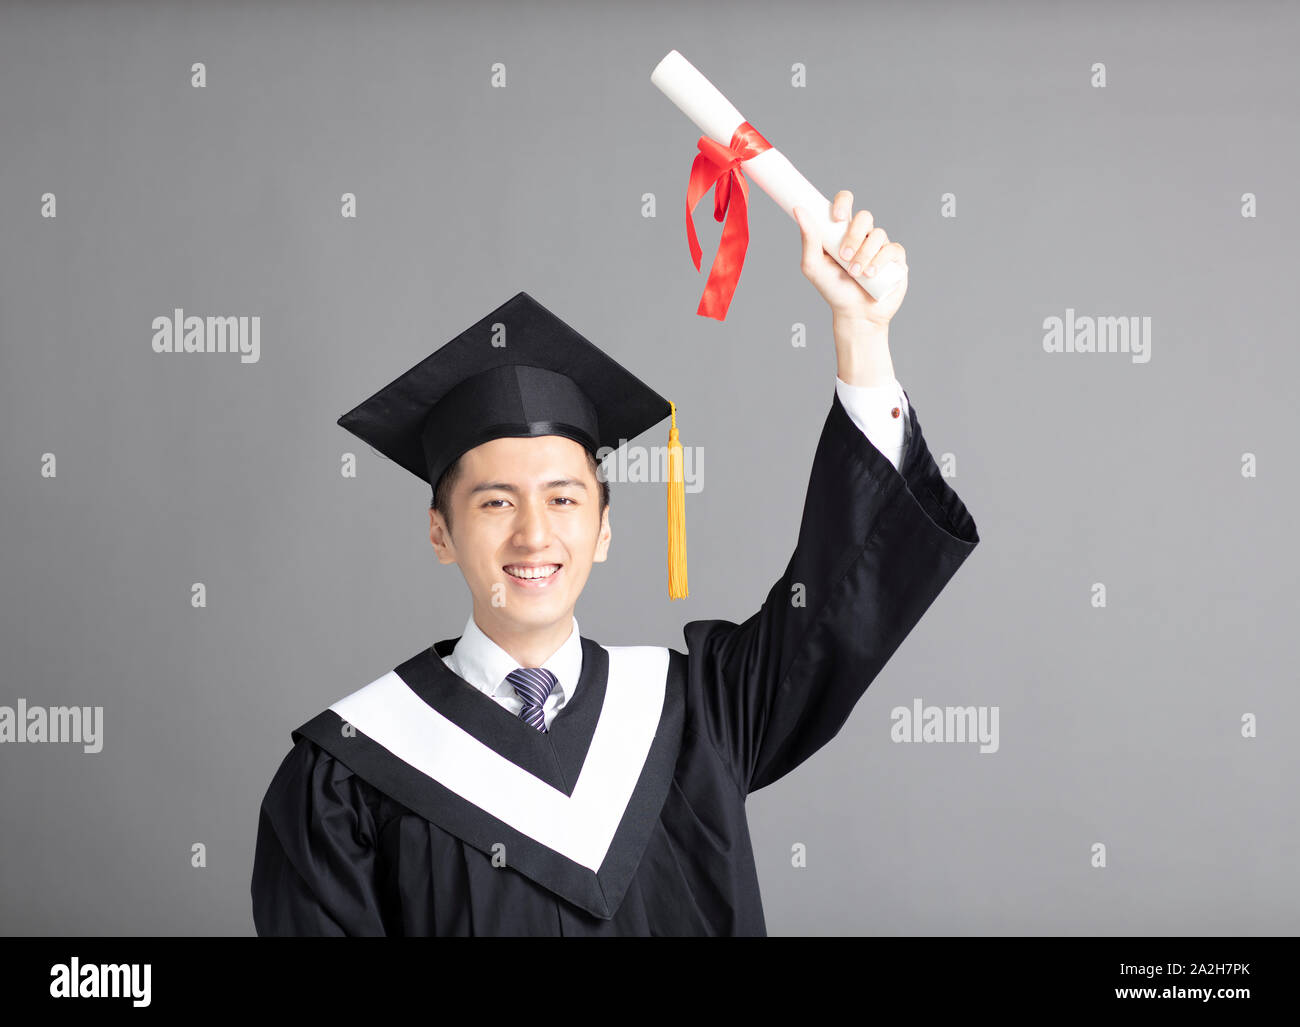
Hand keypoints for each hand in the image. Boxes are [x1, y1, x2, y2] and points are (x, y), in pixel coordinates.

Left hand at [793, 190, 907, 327]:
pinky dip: (880, 261)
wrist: (855, 314)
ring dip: (864, 254)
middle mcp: (864, 235)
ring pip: (878, 234)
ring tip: (855, 274)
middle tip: (844, 256)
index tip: (837, 217)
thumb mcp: (814, 266)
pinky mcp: (896, 259)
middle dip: (853, 235)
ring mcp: (881, 246)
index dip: (843, 202)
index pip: (846, 203)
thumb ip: (808, 239)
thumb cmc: (833, 289)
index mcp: (843, 231)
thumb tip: (799, 210)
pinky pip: (892, 250)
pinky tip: (870, 275)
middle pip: (865, 217)